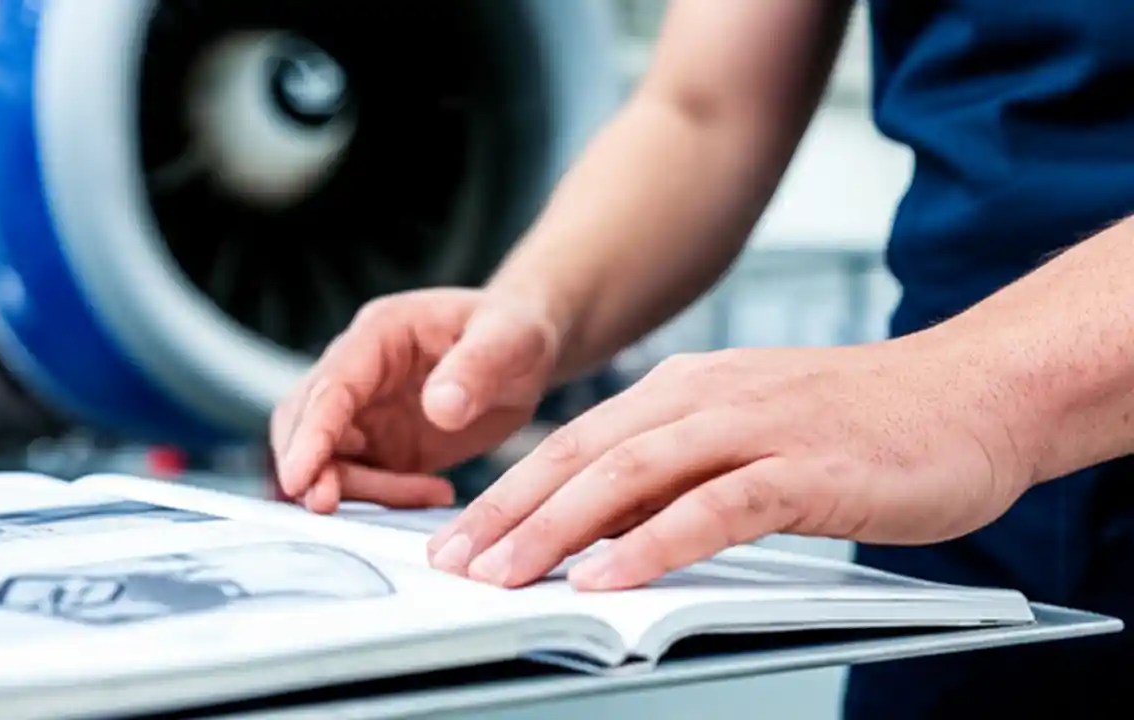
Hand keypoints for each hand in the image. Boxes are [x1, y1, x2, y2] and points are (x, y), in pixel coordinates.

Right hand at [271, 288, 562, 513]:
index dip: (310, 434)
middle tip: (328, 507)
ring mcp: (366, 410)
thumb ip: (475, 368)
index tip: (299, 479)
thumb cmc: (516, 331)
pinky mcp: (380, 445)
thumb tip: (440, 408)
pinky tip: (435, 492)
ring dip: (358, 488)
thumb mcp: (510, 340)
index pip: (330, 387)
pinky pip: (361, 478)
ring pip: (328, 457)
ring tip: (431, 492)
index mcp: (380, 334)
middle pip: (305, 423)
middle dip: (311, 467)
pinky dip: (385, 497)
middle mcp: (360, 370)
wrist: (529, 352)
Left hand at [425, 338, 1034, 590]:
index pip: (576, 441)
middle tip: (458, 562)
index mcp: (687, 387)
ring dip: (561, 528)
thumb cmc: (863, 421)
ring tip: (508, 574)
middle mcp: (709, 396)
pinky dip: (656, 542)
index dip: (510, 490)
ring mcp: (757, 427)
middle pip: (585, 455)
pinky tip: (612, 576)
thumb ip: (679, 468)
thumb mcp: (749, 431)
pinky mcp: (808, 467)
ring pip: (633, 475)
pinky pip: (715, 507)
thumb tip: (605, 521)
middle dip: (512, 512)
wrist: (975, 391)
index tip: (463, 536)